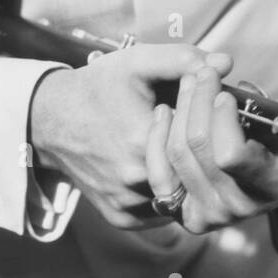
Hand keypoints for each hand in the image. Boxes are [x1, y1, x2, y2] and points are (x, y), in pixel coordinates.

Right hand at [29, 44, 226, 229]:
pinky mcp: (121, 217)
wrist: (51, 121)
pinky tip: (173, 171)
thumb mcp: (137, 63)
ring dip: (192, 176)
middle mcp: (134, 180)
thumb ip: (182, 59)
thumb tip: (225, 64)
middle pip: (195, 170)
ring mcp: (127, 204)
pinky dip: (173, 193)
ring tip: (193, 150)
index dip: (212, 122)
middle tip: (207, 130)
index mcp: (142, 141)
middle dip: (205, 150)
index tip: (213, 107)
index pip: (201, 139)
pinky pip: (162, 213)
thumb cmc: (98, 88)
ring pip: (183, 196)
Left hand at [146, 64, 277, 235]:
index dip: (223, 120)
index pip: (231, 155)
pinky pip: (159, 173)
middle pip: (199, 148)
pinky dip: (157, 139)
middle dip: (197, 101)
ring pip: (177, 154)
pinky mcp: (182, 212)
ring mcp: (207, 214)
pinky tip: (164, 112)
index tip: (225, 93)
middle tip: (202, 73)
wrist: (270, 184)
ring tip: (186, 83)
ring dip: (179, 111)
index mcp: (270, 187)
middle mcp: (236, 207)